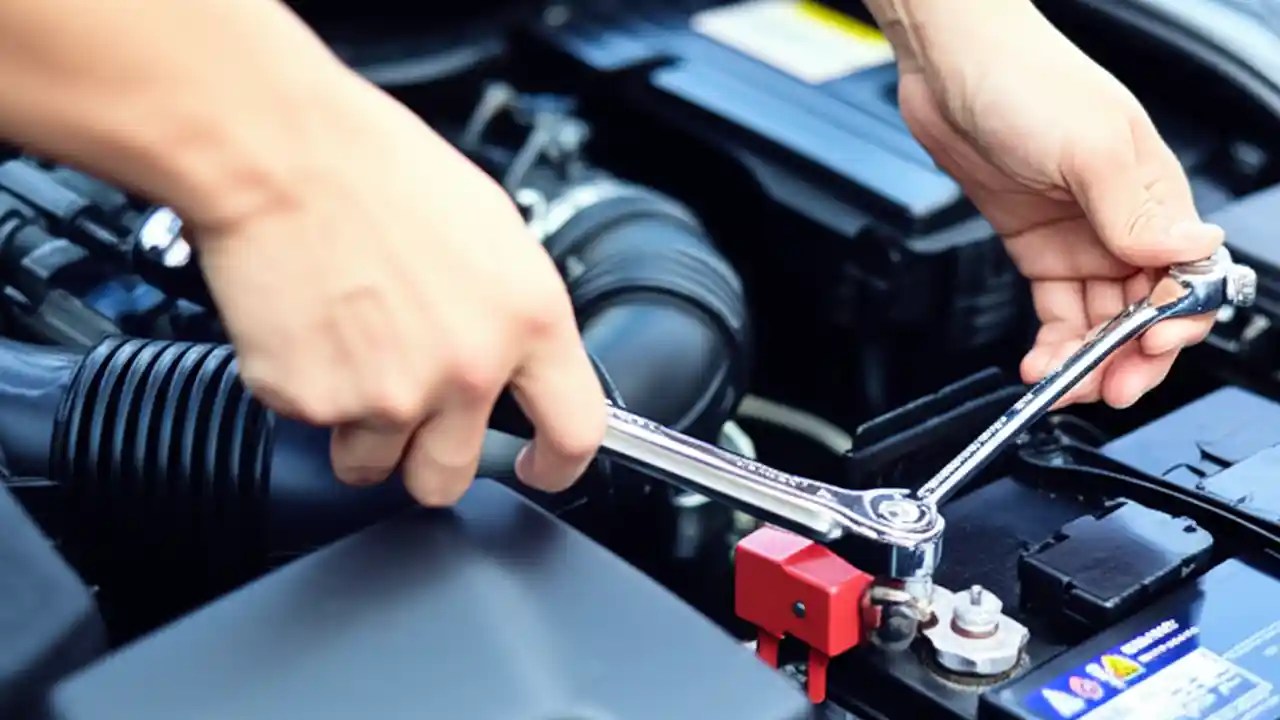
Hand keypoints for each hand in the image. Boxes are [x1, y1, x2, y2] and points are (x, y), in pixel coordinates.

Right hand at [189, 75, 605, 504]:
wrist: (282, 155)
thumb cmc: (379, 172)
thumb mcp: (492, 232)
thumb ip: (510, 313)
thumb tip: (512, 357)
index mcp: (527, 321)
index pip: (575, 433)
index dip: (558, 467)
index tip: (540, 469)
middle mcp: (466, 371)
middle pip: (451, 477)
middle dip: (428, 462)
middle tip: (408, 416)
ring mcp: (388, 395)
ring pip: (372, 464)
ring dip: (360, 429)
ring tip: (345, 351)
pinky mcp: (313, 401)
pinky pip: (310, 424)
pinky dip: (306, 391)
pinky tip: (308, 331)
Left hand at [892, 2, 1222, 407]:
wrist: (952, 67)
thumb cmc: (1027, 81)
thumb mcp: (1087, 146)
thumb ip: (1133, 210)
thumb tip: (1190, 250)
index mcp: (1155, 196)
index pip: (1188, 278)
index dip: (1175, 323)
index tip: (1147, 349)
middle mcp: (1123, 222)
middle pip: (1146, 311)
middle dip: (1131, 358)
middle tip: (1106, 389)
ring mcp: (1079, 237)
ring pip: (1101, 320)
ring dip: (1087, 361)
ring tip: (1063, 387)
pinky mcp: (1037, 246)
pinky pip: (1056, 310)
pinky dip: (1052, 344)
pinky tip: (1039, 365)